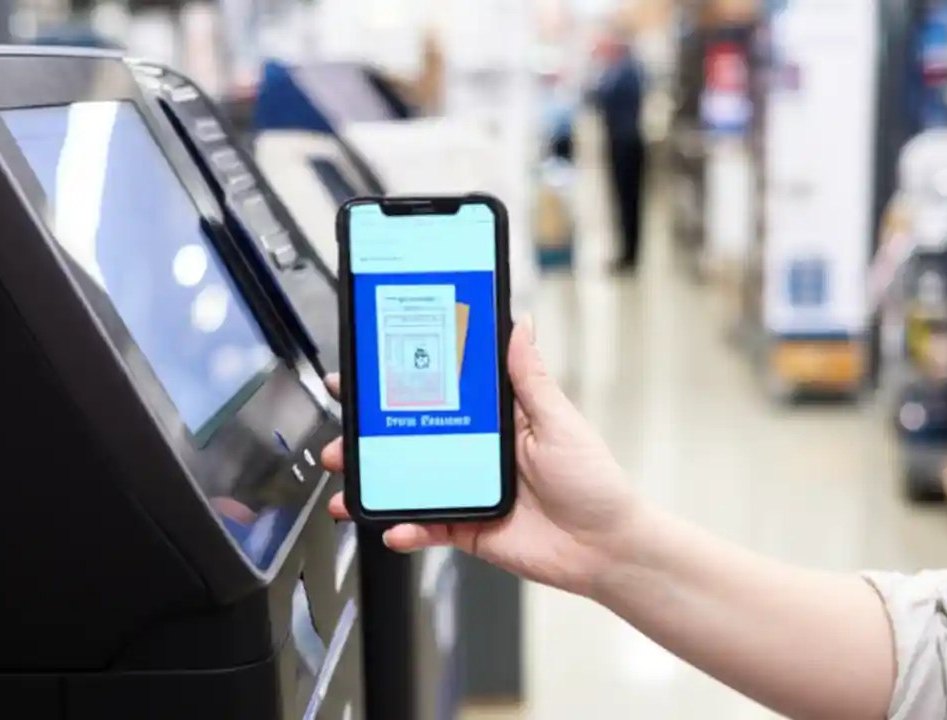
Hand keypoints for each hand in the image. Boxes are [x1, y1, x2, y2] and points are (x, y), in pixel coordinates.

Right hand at [322, 319, 637, 597]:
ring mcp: (467, 490)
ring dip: (374, 484)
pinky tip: (394, 527)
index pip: (438, 391)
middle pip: (409, 438)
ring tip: (348, 486)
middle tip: (340, 435)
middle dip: (367, 436)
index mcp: (494, 419)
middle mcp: (474, 452)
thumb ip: (530, 378)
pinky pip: (427, 527)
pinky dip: (407, 529)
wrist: (606, 548)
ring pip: (408, 483)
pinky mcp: (467, 528)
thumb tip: (519, 324)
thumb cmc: (594, 483)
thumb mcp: (560, 422)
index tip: (363, 371)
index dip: (399, 381)